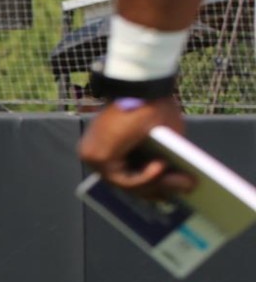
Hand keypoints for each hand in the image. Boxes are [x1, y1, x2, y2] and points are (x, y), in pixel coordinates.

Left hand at [80, 96, 195, 196]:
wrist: (142, 85)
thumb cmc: (153, 104)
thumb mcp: (166, 136)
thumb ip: (168, 158)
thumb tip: (183, 182)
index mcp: (109, 149)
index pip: (126, 177)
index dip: (150, 187)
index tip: (169, 195)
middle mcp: (96, 155)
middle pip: (127, 184)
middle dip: (160, 189)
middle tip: (186, 188)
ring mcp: (94, 157)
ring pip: (126, 184)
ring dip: (156, 183)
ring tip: (177, 176)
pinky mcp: (98, 157)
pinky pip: (123, 179)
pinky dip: (145, 177)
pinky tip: (161, 167)